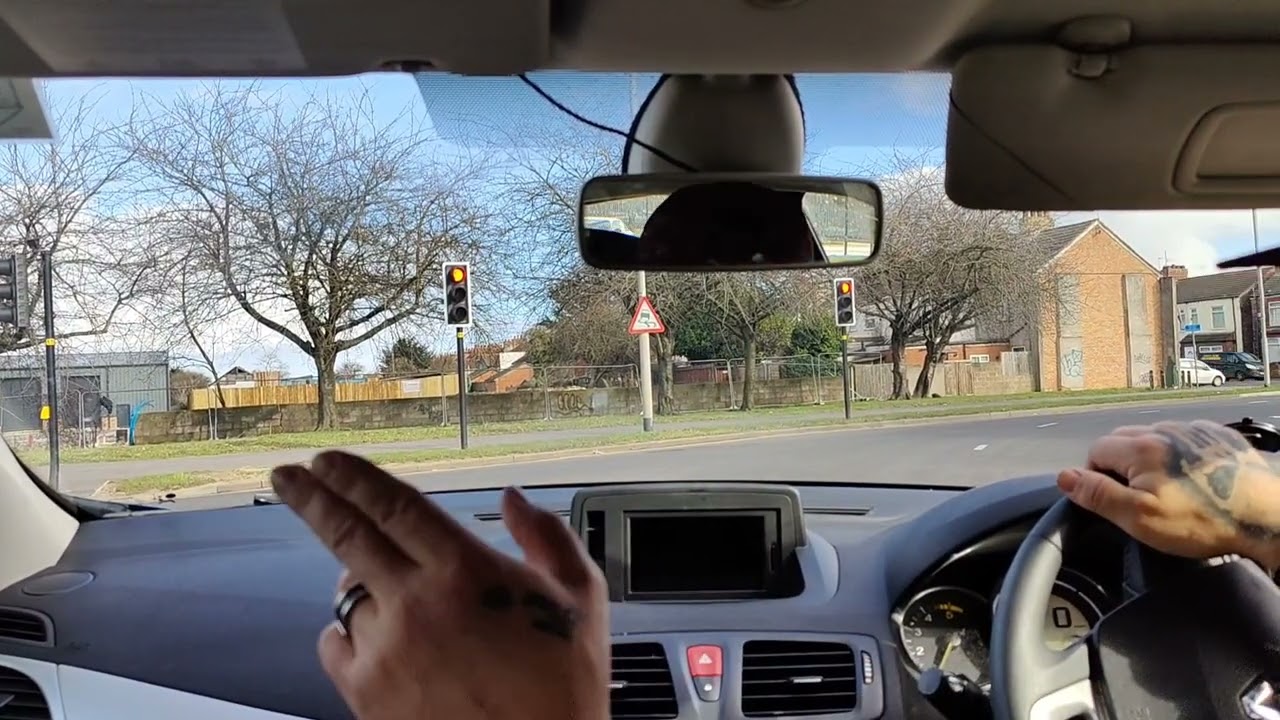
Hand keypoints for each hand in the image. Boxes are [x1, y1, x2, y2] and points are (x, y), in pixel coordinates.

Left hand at [270, 451, 609, 719]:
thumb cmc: (563, 688)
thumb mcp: (581, 598)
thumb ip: (548, 537)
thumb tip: (513, 500)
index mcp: (464, 570)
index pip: (391, 505)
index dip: (353, 477)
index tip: (328, 462)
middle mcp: (415, 604)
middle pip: (345, 534)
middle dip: (310, 498)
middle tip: (289, 479)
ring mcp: (384, 650)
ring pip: (345, 594)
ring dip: (355, 580)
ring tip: (383, 587)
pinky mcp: (365, 693)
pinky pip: (335, 645)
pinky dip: (347, 634)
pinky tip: (374, 637)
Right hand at [1058, 420, 1279, 569]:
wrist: (1266, 518)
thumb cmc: (1204, 521)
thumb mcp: (1139, 519)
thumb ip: (1098, 495)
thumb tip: (1065, 477)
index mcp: (1141, 449)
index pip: (1096, 451)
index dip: (1095, 476)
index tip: (1112, 499)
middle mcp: (1165, 430)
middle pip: (1123, 439)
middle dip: (1120, 464)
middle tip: (1137, 497)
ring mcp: (1195, 431)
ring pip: (1154, 437)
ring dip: (1149, 457)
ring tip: (1167, 489)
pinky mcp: (1220, 437)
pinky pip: (1185, 438)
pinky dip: (1179, 454)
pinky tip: (1192, 479)